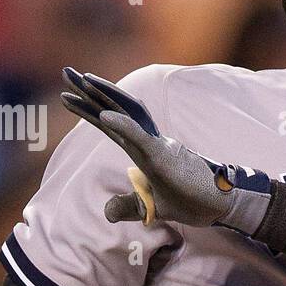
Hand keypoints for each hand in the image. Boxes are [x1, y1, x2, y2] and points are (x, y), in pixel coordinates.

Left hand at [59, 68, 273, 231]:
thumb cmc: (191, 202)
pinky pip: (140, 138)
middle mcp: (149, 141)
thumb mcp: (151, 207)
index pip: (112, 125)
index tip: (67, 96)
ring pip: (128, 115)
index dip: (89, 109)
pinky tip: (103, 115)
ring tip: (83, 80)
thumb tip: (107, 213)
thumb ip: (129, 205)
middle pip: (116, 110)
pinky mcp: (164, 158)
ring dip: (104, 97)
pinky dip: (122, 125)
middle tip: (67, 72)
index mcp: (144, 150)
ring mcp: (157, 147)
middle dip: (90, 91)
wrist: (219, 206)